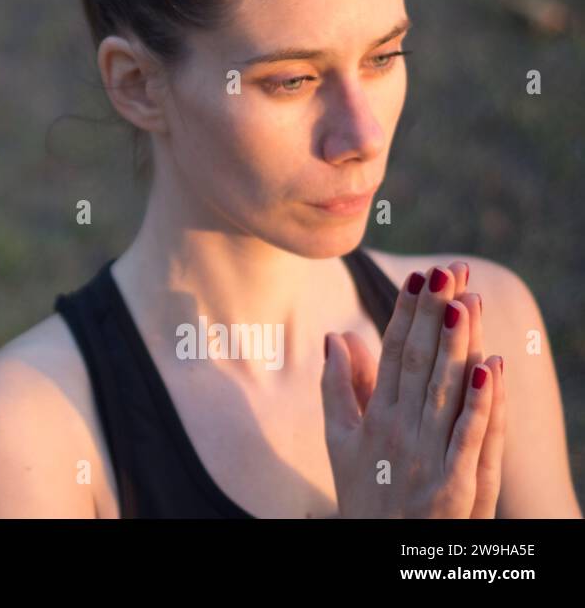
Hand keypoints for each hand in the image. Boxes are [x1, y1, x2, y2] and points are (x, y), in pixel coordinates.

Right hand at [322, 262, 505, 516]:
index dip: (407, 314)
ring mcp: (427, 457)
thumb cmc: (364, 495)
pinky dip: (483, 401)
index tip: (420, 278)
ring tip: (467, 301)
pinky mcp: (455, 486)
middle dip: (435, 314)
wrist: (383, 557)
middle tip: (448, 271)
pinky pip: (472, 437)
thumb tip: (334, 335)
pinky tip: (493, 366)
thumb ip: (337, 387)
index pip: (392, 353)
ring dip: (459, 343)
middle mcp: (398, 431)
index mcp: (372, 417)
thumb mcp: (339, 442)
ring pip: (446, 389)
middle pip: (420, 362)